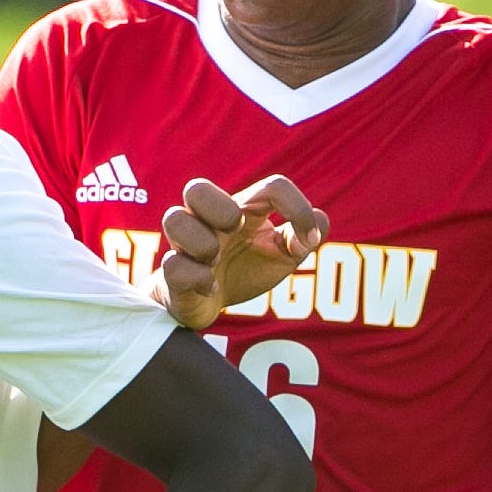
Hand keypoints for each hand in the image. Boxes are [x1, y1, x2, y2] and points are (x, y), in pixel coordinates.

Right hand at [157, 175, 326, 328]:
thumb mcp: (282, 256)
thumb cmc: (246, 270)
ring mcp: (186, 245)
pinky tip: (210, 287)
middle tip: (236, 230)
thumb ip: (303, 238)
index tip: (307, 239)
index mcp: (241, 209)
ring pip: (174, 219)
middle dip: (221, 208)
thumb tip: (318, 223)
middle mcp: (208, 220)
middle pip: (197, 188)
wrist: (209, 304)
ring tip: (215, 261)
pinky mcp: (173, 274)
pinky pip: (173, 266)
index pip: (271, 186)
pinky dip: (197, 278)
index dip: (296, 206)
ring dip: (203, 243)